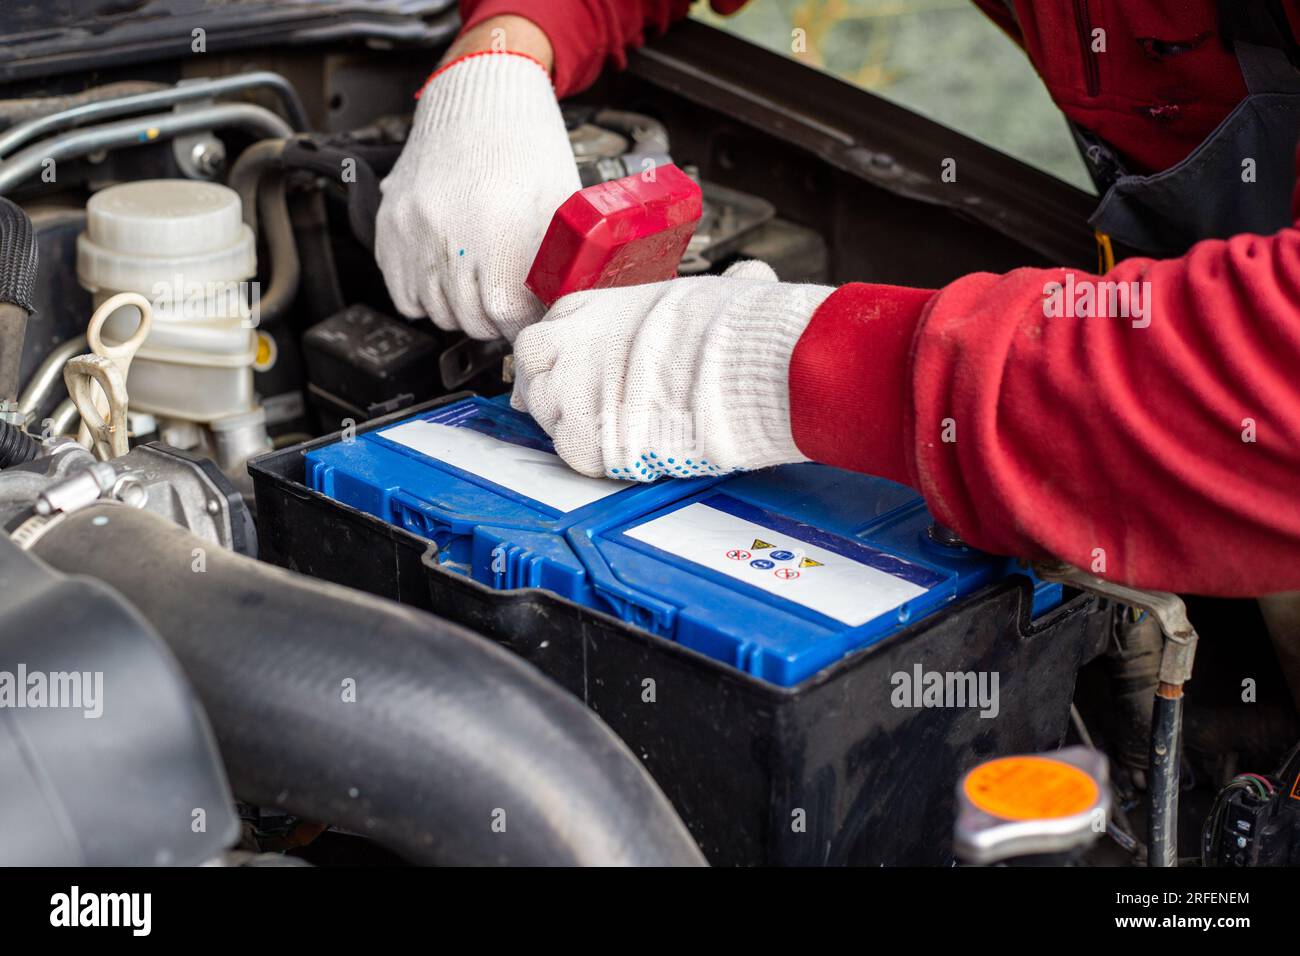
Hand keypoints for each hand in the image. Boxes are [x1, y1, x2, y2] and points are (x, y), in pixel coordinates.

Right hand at [375, 46, 579, 340]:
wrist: (478, 100)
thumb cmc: (526, 146)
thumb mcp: (557, 204)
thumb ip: (555, 262)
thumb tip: (553, 311)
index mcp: (494, 225)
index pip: (503, 312)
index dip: (520, 323)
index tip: (526, 319)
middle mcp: (445, 230)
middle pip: (467, 318)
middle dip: (493, 322)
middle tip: (506, 308)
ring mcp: (411, 230)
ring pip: (434, 310)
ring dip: (460, 311)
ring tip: (479, 289)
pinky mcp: (389, 227)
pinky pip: (401, 292)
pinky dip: (426, 297)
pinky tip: (449, 279)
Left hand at [511, 262, 836, 478]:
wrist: (738, 370)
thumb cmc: (729, 328)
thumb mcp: (713, 290)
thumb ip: (711, 291)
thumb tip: (749, 281)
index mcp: (592, 306)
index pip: (550, 327)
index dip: (564, 350)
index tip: (581, 364)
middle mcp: (569, 345)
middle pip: (530, 367)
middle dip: (547, 383)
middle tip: (581, 400)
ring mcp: (570, 394)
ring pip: (543, 413)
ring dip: (568, 421)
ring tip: (609, 426)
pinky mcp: (582, 440)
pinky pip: (568, 452)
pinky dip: (590, 455)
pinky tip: (618, 447)